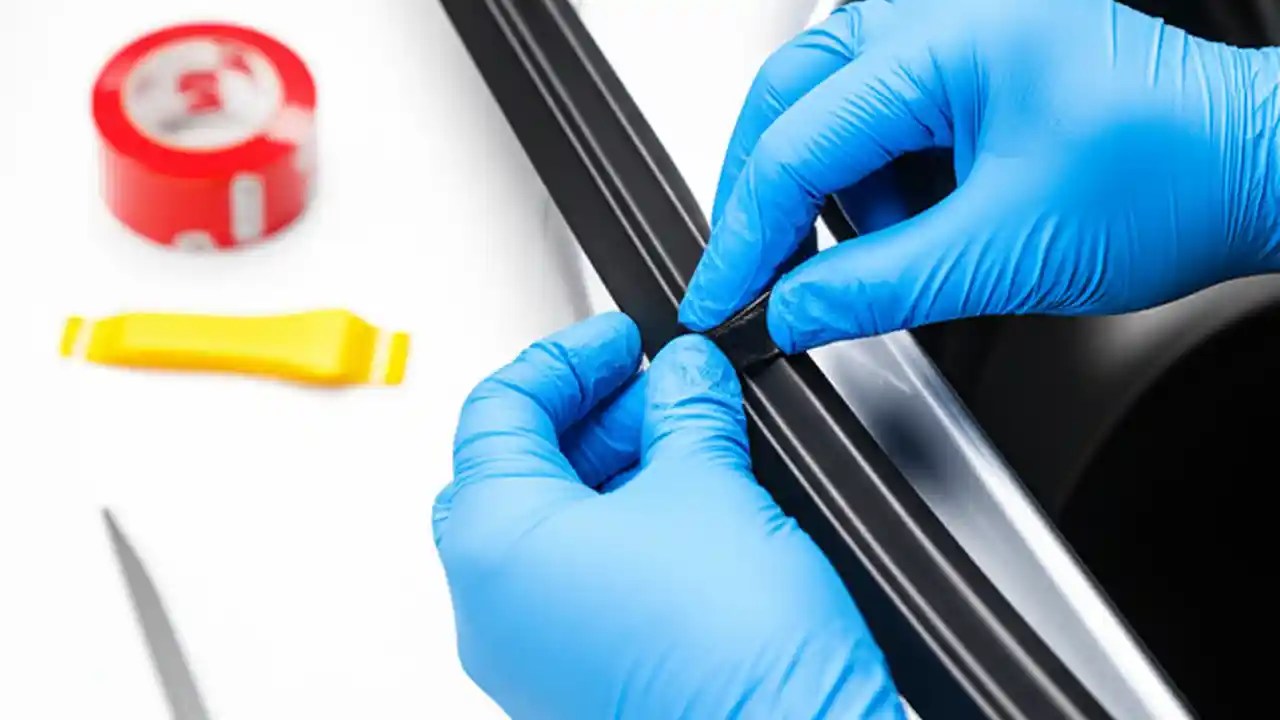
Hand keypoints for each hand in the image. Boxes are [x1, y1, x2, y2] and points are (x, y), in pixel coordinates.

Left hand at [433, 312, 903, 719]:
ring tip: (685, 444)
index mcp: (493, 543)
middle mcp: (492, 607)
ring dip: (611, 471)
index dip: (565, 359)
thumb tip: (683, 375)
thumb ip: (686, 410)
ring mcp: (530, 654)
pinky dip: (618, 532)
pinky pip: (575, 583)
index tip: (618, 341)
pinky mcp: (575, 683)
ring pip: (548, 528)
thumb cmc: (731, 655)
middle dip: (592, 416)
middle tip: (659, 390)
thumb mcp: (710, 488)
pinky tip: (684, 511)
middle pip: (516, 468)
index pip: (498, 410)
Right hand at [678, 0, 1279, 351]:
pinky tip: (915, 218)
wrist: (1250, 172)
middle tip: (755, 275)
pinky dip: (874, 177)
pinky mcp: (962, 54)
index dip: (746, 237)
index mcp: (946, 37)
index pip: (797, 144)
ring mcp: (949, 25)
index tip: (720, 298)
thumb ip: (873, 286)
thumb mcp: (1000, 254)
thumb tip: (786, 309)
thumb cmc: (1172, 181)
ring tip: (889, 249)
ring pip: (824, 104)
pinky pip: (874, 110)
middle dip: (767, 200)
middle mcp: (937, 11)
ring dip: (830, 191)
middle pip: (788, 101)